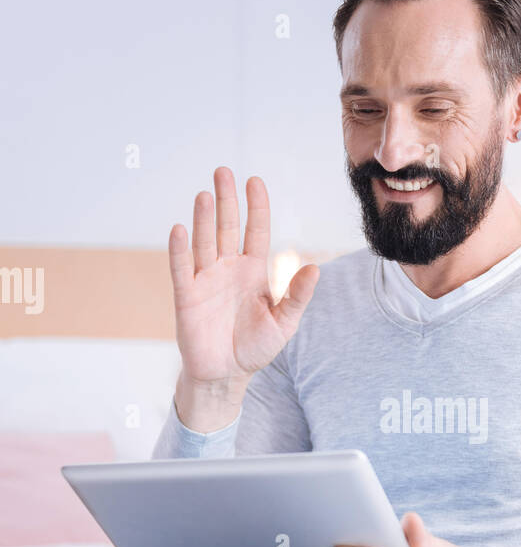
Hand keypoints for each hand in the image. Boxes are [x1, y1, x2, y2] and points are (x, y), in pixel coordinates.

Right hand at [168, 167, 318, 392]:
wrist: (227, 375)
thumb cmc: (255, 347)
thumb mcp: (284, 323)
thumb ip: (297, 296)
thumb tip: (314, 268)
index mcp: (252, 271)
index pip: (255, 230)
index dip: (255, 206)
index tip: (254, 180)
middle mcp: (228, 269)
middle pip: (226, 227)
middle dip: (226, 200)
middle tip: (222, 171)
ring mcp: (206, 280)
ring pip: (204, 243)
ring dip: (203, 219)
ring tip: (205, 194)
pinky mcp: (187, 297)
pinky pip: (182, 269)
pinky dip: (180, 250)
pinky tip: (180, 229)